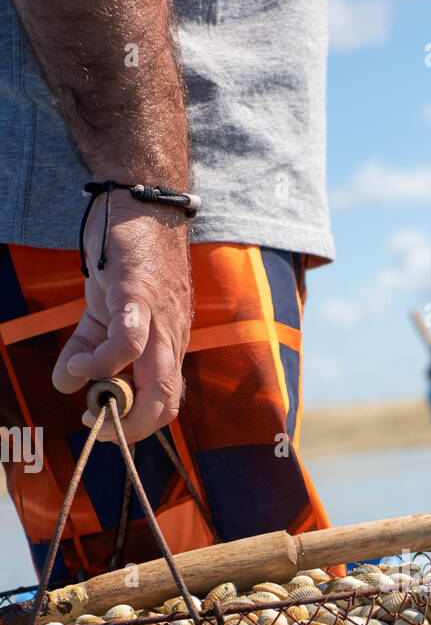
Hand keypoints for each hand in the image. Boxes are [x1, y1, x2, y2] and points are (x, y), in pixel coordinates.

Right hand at [52, 190, 192, 444]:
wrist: (139, 199)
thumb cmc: (128, 255)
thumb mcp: (105, 310)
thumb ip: (87, 349)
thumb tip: (65, 384)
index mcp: (167, 345)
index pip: (167, 400)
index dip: (138, 424)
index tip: (104, 425)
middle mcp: (171, 337)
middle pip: (168, 402)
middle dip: (133, 426)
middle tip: (96, 422)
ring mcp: (159, 317)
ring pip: (159, 381)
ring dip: (120, 400)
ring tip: (83, 390)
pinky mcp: (138, 293)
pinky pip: (131, 339)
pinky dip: (105, 359)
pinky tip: (80, 361)